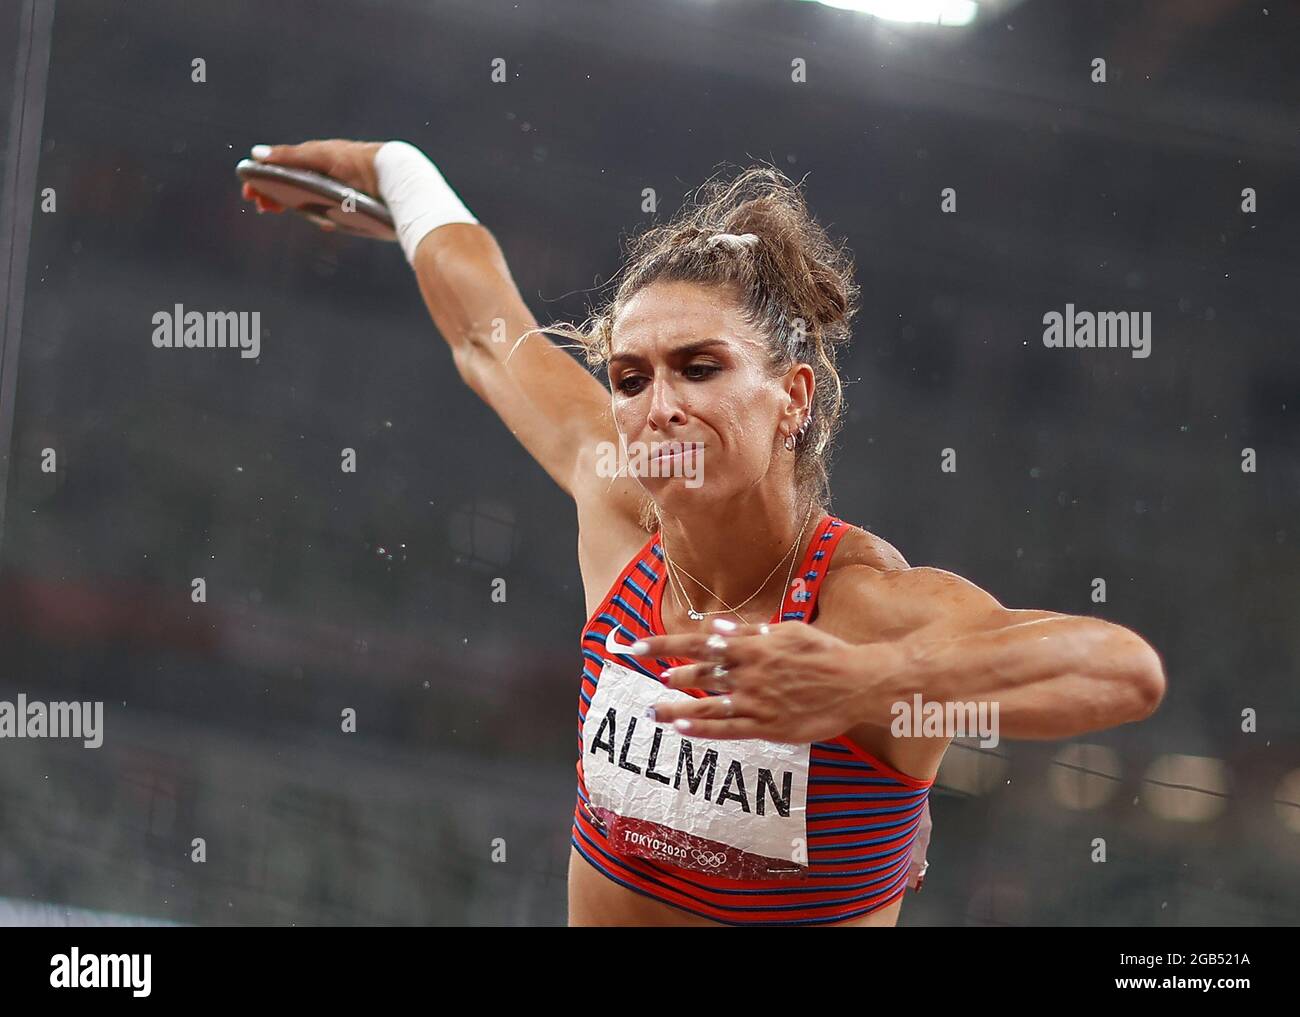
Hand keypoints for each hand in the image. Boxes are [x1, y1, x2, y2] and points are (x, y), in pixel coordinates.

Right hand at [240, 138, 384, 213]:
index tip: (250, 192)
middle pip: (295, 186)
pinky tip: (322, 224)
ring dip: (294, 207)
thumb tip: (256, 154)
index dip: (266, 179)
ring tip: (279, 211)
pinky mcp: (354, 209)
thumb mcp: (320, 157)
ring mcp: (341, 193)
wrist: (396, 178)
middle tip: (260, 206)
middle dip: (275, 195)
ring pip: (310, 202)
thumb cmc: (358, 162)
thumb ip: (291, 156)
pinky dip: (322, 218)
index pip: (285, 169)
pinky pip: (333, 214)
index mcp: (319, 159)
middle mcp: (328, 175)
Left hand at [631, 618, 899, 742]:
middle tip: (650, 678)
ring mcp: (757, 702)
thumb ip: (748, 631)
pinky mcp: (768, 726)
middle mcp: (749, 673)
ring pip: (707, 705)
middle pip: (699, 673)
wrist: (858, 684)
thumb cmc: (826, 653)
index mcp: (752, 646)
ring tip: (654, 710)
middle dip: (670, 674)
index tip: (638, 646)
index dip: (664, 644)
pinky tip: (683, 728)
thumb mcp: (788, 631)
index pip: (698, 643)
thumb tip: (712, 628)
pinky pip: (728, 729)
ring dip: (677, 707)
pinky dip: (703, 729)